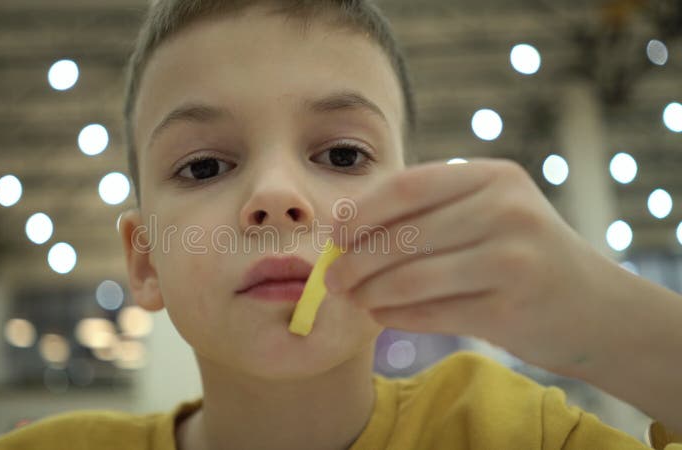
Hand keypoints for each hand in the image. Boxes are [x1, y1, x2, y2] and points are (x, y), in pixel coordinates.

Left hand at [323, 157, 627, 374]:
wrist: (597, 308)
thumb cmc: (524, 254)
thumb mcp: (491, 213)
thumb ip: (430, 212)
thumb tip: (345, 226)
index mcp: (494, 176)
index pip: (407, 186)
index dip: (361, 212)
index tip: (336, 236)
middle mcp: (507, 210)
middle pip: (404, 234)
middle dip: (356, 260)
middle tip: (332, 278)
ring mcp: (513, 259)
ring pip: (412, 277)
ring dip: (370, 292)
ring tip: (351, 298)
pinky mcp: (511, 309)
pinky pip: (432, 313)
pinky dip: (396, 316)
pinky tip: (380, 315)